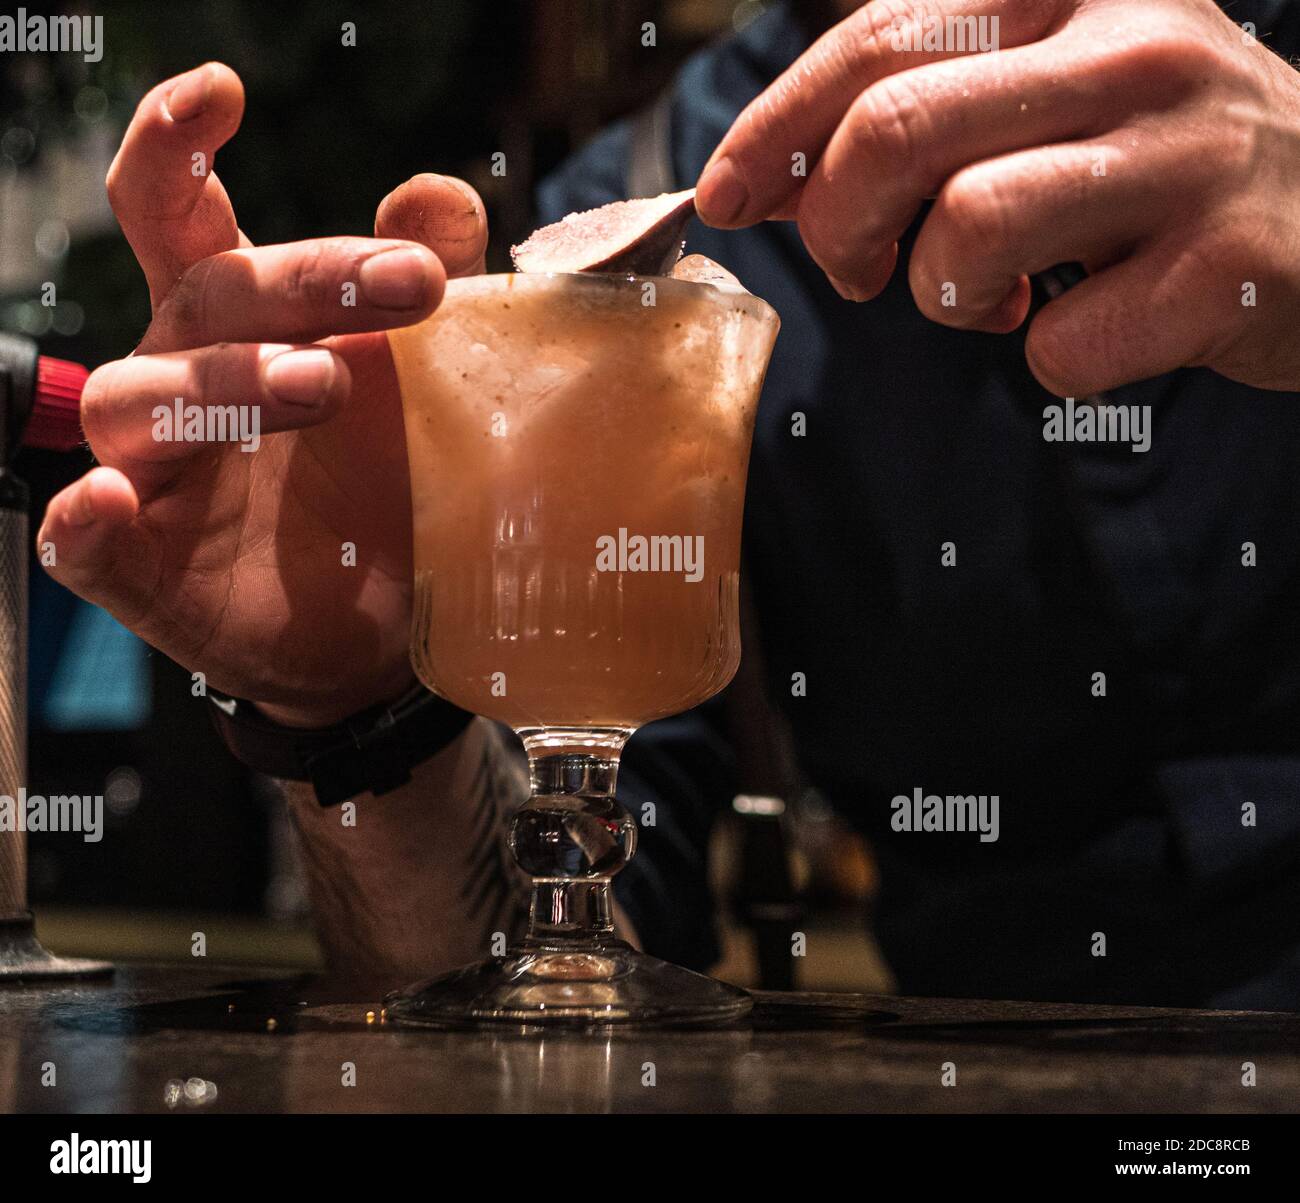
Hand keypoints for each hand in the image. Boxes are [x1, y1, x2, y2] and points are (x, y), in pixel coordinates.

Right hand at [37, 63, 488, 725]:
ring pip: (143, 405)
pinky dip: (88, 523)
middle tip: (410, 285)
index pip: (177, 215)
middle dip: (301, 279)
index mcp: (234, 321)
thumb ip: (422, 278)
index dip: (175, 146)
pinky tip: (106, 505)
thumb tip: (440, 192)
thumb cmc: (388, 479)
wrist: (388, 619)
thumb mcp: (418, 374)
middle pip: (202, 300)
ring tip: (321, 384)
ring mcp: (154, 475)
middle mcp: (182, 380)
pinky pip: (86, 543)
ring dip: (225, 385)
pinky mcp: (144, 569)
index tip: (220, 91)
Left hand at [696, 0, 1299, 393]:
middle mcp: (1136, 47)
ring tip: (989, 295)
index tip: (723, 196)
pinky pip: (1060, 344)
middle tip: (859, 269)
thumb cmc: (1155, 164)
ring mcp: (1190, 154)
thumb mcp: (1042, 98)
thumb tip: (763, 180)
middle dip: (838, 225)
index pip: (877, 41)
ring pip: (970, 228)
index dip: (776, 130)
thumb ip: (915, 122)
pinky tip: (1087, 322)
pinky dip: (1044, 360)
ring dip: (944, 293)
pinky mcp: (1227, 266)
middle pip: (900, 129)